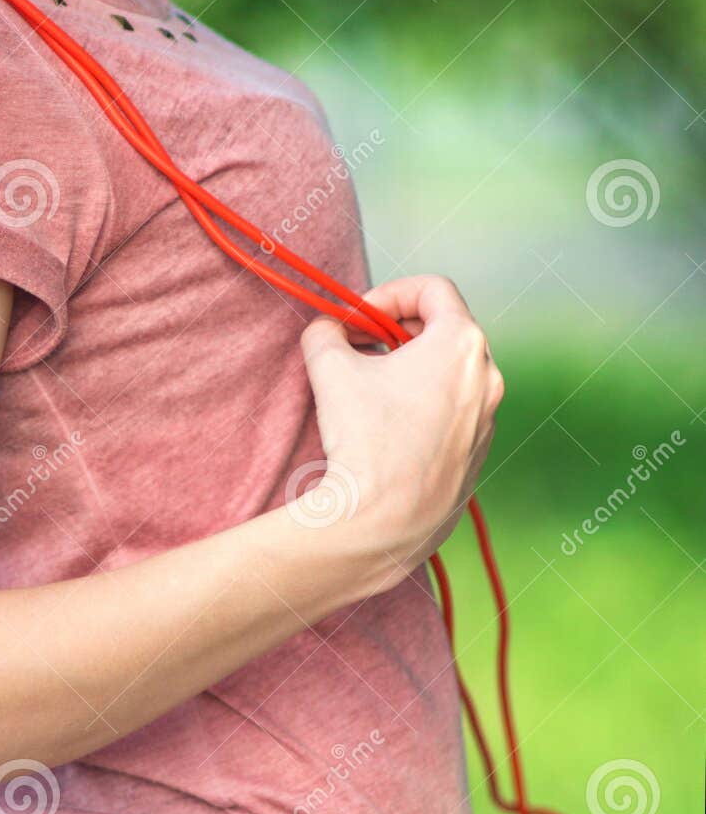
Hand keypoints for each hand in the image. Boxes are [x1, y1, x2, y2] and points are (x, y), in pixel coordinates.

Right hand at [297, 276, 504, 595]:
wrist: (382, 525)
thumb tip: (329, 330)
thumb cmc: (364, 440)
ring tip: (366, 390)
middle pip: (443, 329)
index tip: (359, 318)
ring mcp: (487, 420)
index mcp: (461, 345)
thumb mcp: (329, 367)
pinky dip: (421, 405)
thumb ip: (326, 332)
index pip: (433, 289)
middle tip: (357, 348)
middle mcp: (487, 378)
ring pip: (448, 372)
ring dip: (408, 369)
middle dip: (396, 330)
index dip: (390, 292)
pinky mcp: (476, 456)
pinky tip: (384, 430)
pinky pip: (451, 411)